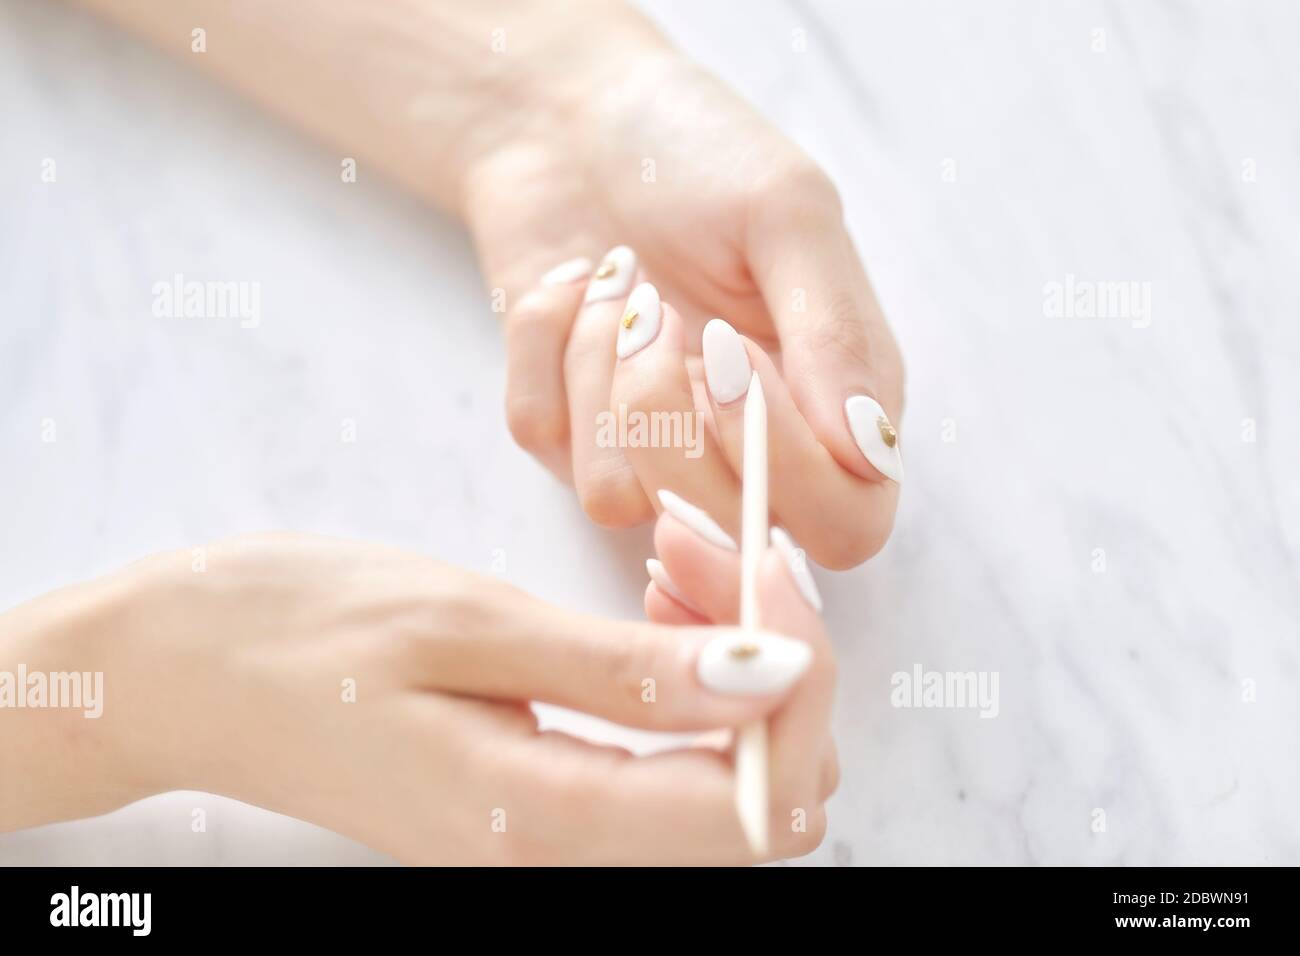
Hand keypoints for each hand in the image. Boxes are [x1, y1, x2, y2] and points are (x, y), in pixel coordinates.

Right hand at [7, 532, 835, 863]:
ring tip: (675, 563)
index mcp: (543, 822)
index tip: (761, 561)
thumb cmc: (297, 631)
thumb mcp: (464, 623)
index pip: (759, 798)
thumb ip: (624, 672)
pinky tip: (650, 609)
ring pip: (722, 781)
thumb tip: (771, 680)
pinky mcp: (537, 805)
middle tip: (710, 547)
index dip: (797, 678)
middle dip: (774, 663)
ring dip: (732, 665)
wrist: (179, 672)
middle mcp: (559, 857)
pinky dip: (688, 682)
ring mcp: (548, 839)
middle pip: (760, 799)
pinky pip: (665, 767)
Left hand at [469, 17, 903, 568]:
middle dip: (669, 414)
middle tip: (660, 310)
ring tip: (616, 280)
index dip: (784, 470)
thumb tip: (871, 451)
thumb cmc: (697, 150)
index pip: (845, 526)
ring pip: (613, 497)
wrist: (567, 115)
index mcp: (833, 399)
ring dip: (598, 368)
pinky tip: (570, 284)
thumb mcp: (785, 214)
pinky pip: (543, 436)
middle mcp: (747, 442)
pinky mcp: (568, 430)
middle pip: (722, 531)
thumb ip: (836, 333)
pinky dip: (543, 345)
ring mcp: (651, 445)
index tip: (734, 356)